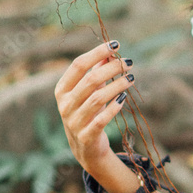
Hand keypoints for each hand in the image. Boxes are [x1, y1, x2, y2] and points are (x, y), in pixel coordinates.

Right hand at [55, 41, 132, 174]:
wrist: (85, 148)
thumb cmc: (87, 113)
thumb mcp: (88, 92)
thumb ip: (96, 72)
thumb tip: (109, 53)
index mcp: (62, 90)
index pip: (78, 65)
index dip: (97, 53)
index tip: (115, 45)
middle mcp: (65, 105)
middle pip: (90, 80)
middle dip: (111, 69)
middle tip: (128, 63)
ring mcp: (74, 121)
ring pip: (98, 98)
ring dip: (117, 86)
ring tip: (131, 78)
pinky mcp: (86, 136)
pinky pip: (102, 119)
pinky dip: (114, 107)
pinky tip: (124, 98)